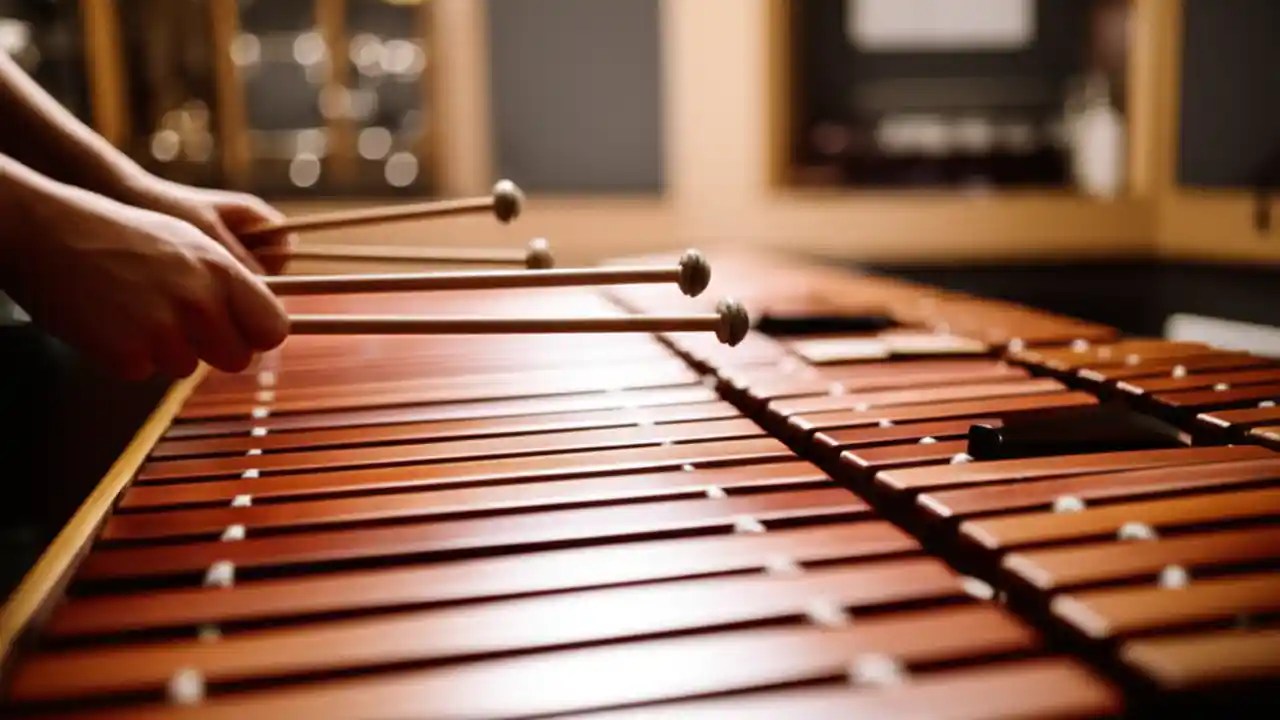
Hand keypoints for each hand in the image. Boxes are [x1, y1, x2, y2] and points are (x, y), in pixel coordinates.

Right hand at [2, 179, 287, 379]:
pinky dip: (128, 355)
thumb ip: (230, 283)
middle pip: (238, 359)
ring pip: (188, 367)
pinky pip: (145, 372)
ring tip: (133, 308)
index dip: (257, 336)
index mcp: (222, 272)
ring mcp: (164, 331)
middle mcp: (201, 303)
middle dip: (214, 349)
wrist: (47, 231)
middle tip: (179, 322)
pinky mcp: (127, 356)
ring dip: (165, 349)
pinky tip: (108, 320)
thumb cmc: (122, 235)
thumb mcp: (190, 244)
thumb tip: (266, 324)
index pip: (273, 330)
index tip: (243, 333)